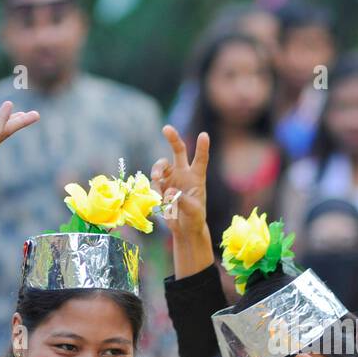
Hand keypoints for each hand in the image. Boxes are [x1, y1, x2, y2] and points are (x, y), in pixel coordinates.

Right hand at [150, 125, 209, 239]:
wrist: (184, 228)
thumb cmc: (194, 218)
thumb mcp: (192, 211)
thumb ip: (182, 200)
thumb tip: (169, 190)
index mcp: (197, 177)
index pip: (201, 160)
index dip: (202, 148)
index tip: (204, 135)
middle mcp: (183, 174)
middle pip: (178, 151)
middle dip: (172, 139)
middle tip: (166, 128)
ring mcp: (171, 178)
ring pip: (160, 166)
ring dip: (156, 171)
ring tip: (156, 180)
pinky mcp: (160, 186)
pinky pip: (153, 182)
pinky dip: (154, 189)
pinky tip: (158, 200)